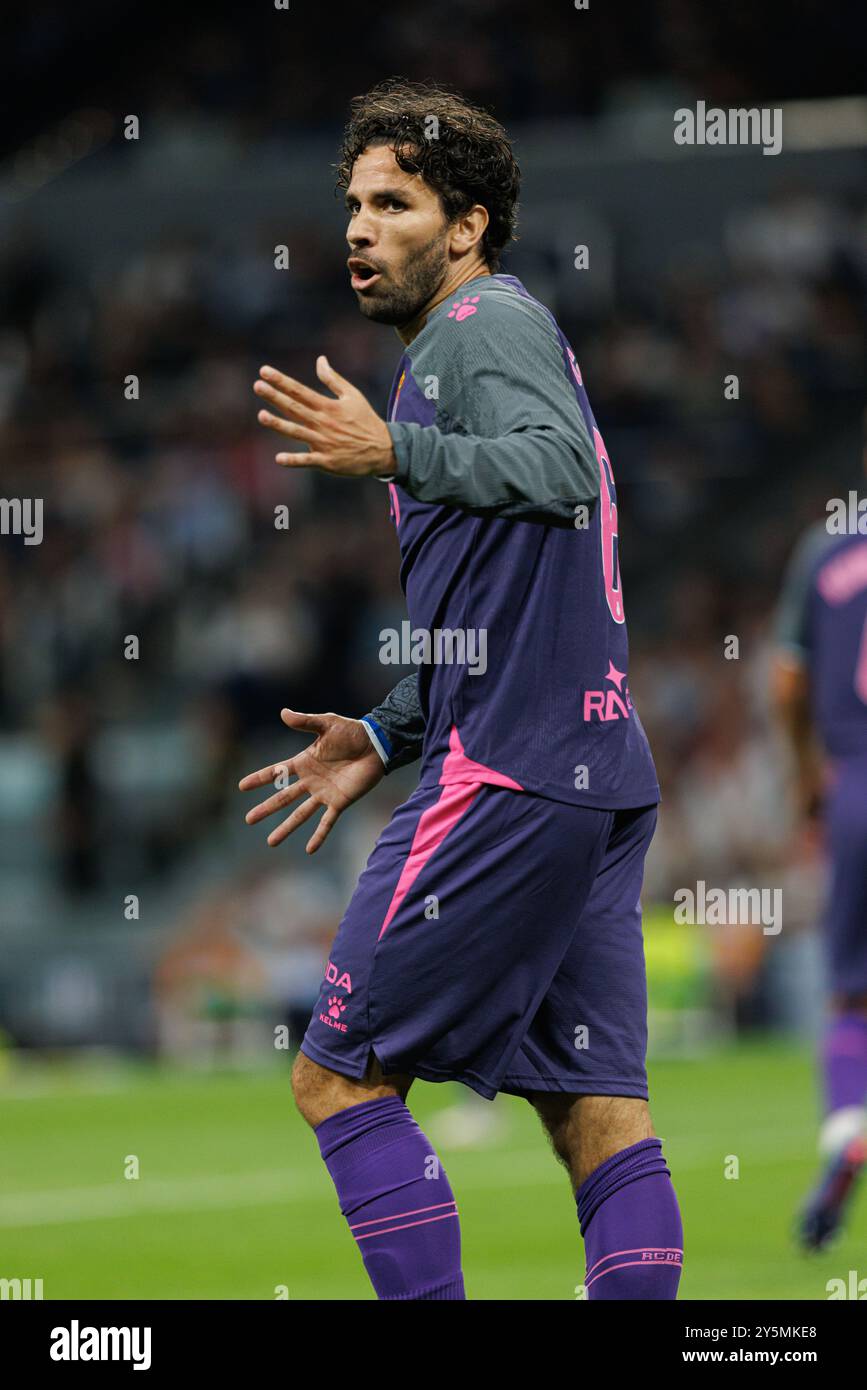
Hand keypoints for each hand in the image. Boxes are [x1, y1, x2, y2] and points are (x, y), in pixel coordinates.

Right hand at [239, 708, 385, 852]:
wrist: (376, 744)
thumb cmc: (352, 731)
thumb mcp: (326, 723)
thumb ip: (305, 721)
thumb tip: (283, 712)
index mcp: (304, 762)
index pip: (276, 772)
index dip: (259, 778)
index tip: (241, 786)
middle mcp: (310, 781)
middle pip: (283, 798)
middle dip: (266, 809)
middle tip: (248, 819)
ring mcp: (324, 794)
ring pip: (300, 814)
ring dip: (285, 828)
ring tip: (271, 842)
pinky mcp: (340, 802)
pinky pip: (327, 822)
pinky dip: (319, 836)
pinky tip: (310, 849)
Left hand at [254, 357, 395, 476]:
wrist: (383, 449)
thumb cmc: (365, 420)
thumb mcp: (352, 395)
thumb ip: (333, 379)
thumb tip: (320, 360)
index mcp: (328, 406)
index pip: (300, 390)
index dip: (282, 381)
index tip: (265, 371)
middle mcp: (323, 423)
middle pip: (295, 408)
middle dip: (275, 396)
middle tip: (257, 386)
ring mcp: (323, 443)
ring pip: (297, 432)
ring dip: (279, 425)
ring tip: (261, 416)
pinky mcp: (326, 461)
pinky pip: (307, 461)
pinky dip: (294, 460)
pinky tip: (278, 459)